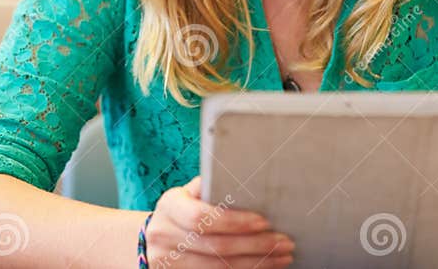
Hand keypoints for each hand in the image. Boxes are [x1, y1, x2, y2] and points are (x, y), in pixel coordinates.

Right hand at [145, 176, 293, 267]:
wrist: (153, 239)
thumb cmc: (182, 209)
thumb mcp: (188, 193)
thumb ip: (210, 187)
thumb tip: (249, 177)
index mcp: (169, 206)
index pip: (201, 217)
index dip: (234, 222)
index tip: (264, 222)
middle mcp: (163, 236)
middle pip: (216, 246)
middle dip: (255, 245)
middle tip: (285, 242)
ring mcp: (167, 262)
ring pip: (219, 268)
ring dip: (256, 263)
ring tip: (282, 256)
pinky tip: (264, 267)